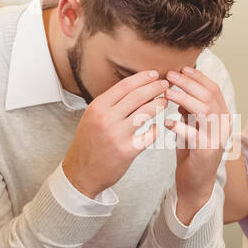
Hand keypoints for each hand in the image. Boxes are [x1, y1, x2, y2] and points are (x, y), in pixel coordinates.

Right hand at [61, 70, 170, 197]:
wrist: (81, 173)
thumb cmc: (88, 144)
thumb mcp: (91, 118)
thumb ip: (109, 104)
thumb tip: (134, 88)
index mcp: (97, 107)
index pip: (125, 86)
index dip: (143, 78)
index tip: (155, 74)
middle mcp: (106, 119)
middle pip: (138, 96)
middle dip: (155, 88)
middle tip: (165, 84)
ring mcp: (117, 135)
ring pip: (146, 113)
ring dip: (159, 105)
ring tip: (165, 101)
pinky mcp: (127, 151)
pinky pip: (149, 135)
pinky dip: (156, 129)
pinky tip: (159, 126)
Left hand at [163, 66, 231, 222]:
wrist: (196, 183)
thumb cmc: (192, 153)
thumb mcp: (191, 126)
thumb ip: (189, 110)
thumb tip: (180, 90)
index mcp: (221, 117)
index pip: (214, 89)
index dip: (198, 77)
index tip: (181, 68)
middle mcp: (223, 126)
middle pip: (209, 96)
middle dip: (189, 83)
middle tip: (170, 75)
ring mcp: (217, 139)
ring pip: (204, 111)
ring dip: (184, 99)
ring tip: (167, 93)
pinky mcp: (207, 153)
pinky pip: (194, 135)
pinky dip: (180, 126)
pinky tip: (167, 122)